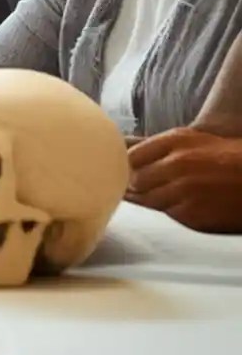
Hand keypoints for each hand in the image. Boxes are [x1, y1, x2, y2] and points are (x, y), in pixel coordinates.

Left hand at [126, 128, 241, 233]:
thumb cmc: (229, 158)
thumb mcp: (194, 141)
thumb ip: (160, 148)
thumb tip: (124, 154)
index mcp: (175, 141)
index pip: (131, 156)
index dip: (128, 165)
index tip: (126, 170)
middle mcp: (176, 165)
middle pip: (135, 179)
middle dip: (135, 184)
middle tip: (136, 187)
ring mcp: (183, 191)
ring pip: (148, 199)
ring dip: (150, 199)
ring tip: (164, 195)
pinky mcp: (191, 214)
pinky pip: (167, 213)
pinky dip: (169, 210)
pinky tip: (180, 204)